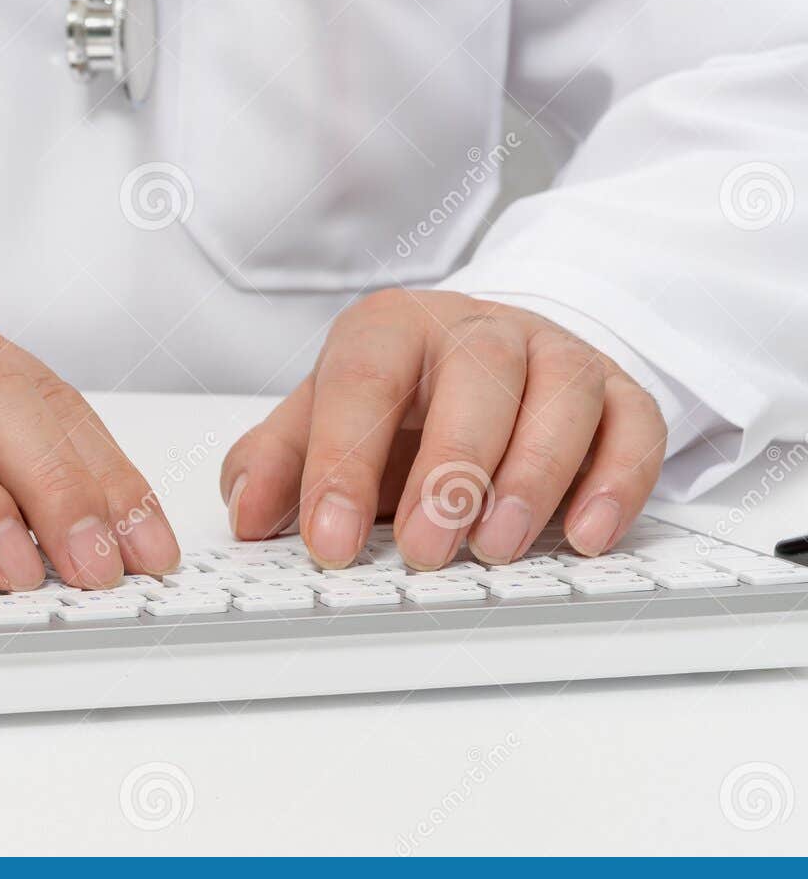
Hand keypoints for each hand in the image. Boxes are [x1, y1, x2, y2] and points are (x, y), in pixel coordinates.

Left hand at [221, 290, 667, 569]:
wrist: (484, 357)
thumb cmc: (397, 399)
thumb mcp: (321, 420)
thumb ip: (276, 462)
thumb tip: (246, 512)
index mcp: (389, 329)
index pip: (361, 380)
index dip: (342, 461)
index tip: (329, 540)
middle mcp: (476, 329)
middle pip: (474, 378)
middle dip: (449, 469)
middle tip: (424, 549)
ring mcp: (555, 354)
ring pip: (561, 396)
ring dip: (530, 477)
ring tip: (496, 548)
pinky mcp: (619, 391)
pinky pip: (633, 427)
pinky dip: (615, 482)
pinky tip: (584, 536)